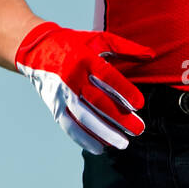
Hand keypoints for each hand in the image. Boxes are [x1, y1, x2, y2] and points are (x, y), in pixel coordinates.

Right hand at [15, 22, 154, 153]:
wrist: (37, 49)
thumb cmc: (74, 43)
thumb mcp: (99, 39)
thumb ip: (125, 47)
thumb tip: (151, 55)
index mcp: (84, 58)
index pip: (107, 77)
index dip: (123, 91)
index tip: (139, 104)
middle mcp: (71, 77)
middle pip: (97, 101)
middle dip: (119, 118)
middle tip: (138, 129)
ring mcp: (61, 93)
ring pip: (84, 117)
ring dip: (104, 132)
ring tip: (123, 143)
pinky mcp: (54, 106)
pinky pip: (69, 126)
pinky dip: (84, 139)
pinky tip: (100, 148)